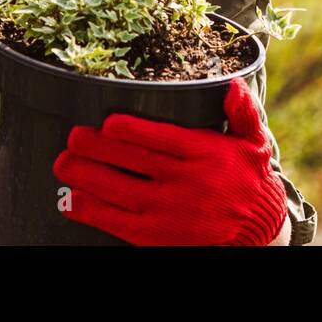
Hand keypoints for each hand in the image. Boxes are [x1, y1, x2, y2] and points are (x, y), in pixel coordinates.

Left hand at [52, 76, 288, 244]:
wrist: (258, 234)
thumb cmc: (250, 180)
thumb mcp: (254, 143)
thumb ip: (243, 113)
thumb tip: (234, 85)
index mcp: (205, 154)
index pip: (164, 140)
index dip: (133, 131)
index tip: (108, 122)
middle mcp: (185, 183)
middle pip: (135, 163)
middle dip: (99, 149)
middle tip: (73, 136)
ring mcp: (168, 212)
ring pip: (120, 191)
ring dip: (87, 177)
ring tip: (63, 163)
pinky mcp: (156, 236)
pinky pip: (118, 223)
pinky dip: (92, 211)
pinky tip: (71, 199)